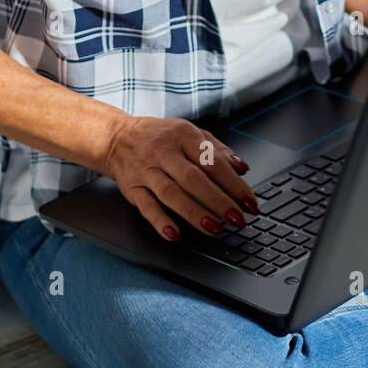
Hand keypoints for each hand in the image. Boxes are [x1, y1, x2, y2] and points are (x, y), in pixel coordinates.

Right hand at [101, 113, 259, 241]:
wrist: (117, 138)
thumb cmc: (160, 137)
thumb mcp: (189, 133)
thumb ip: (217, 150)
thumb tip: (242, 168)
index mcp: (183, 136)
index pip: (213, 162)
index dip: (234, 184)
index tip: (249, 202)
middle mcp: (164, 153)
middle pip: (194, 179)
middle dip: (219, 201)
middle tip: (238, 219)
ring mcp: (147, 171)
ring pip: (172, 194)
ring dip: (194, 214)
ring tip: (214, 229)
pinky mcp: (132, 188)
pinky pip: (146, 206)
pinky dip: (160, 221)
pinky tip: (174, 234)